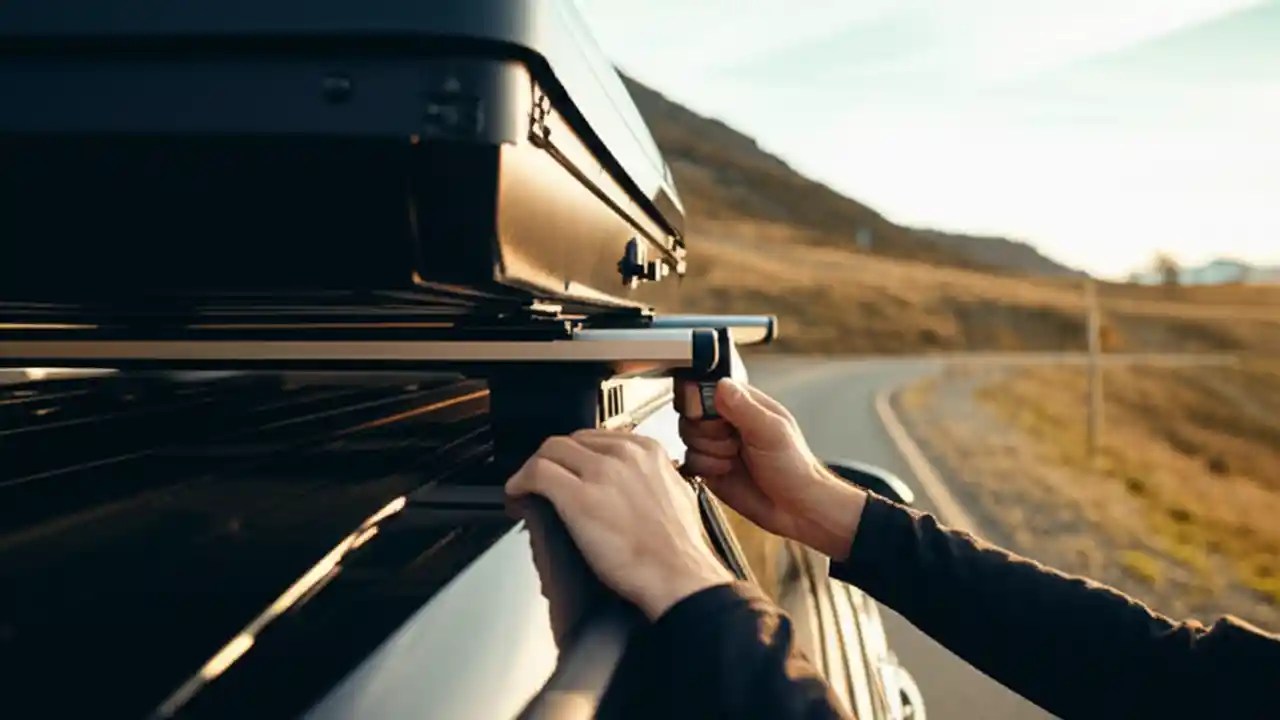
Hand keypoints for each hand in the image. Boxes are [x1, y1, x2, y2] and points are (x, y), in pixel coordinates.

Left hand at [505, 429, 734, 619]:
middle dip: (553, 460)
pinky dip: (520, 482)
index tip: (568, 469)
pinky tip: (518, 496)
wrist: (678, 575)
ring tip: (526, 490)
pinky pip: (536, 473)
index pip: (596, 437)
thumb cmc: (679, 548)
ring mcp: (599, 472)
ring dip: (533, 469)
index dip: (575, 455)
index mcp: (647, 451)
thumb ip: (654, 478)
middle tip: (543, 482)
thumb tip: (639, 482)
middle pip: (570, 441)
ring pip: (550, 451)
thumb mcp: (676, 494)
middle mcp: (623, 454)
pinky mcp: (577, 496)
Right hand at [679, 379, 866, 560]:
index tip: (720, 420)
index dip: (706, 405)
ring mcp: (718, 444)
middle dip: (709, 432)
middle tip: (734, 443)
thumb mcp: (771, 432)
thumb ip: (745, 407)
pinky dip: (706, 468)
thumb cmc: (794, 467)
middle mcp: (729, 421)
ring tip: (734, 459)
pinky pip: (690, 460)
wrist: (794, 508)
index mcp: (745, 404)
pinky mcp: (711, 467)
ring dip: (710, 452)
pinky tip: (727, 471)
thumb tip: (721, 385)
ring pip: (689, 437)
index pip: (709, 390)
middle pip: (693, 414)